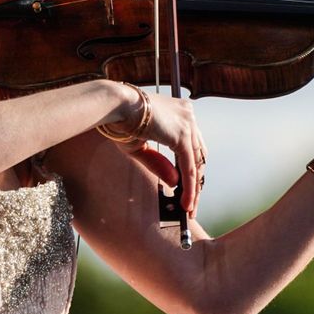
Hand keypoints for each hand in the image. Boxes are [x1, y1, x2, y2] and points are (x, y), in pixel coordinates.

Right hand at [106, 86, 205, 216]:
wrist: (115, 106)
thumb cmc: (120, 121)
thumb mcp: (140, 147)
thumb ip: (158, 163)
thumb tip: (174, 182)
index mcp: (179, 112)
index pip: (191, 145)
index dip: (190, 168)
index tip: (186, 186)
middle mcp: (188, 115)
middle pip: (198, 155)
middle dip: (195, 182)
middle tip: (190, 203)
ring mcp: (188, 124)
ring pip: (196, 163)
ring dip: (194, 189)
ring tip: (188, 208)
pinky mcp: (182, 135)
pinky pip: (188, 167)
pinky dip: (189, 186)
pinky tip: (185, 201)